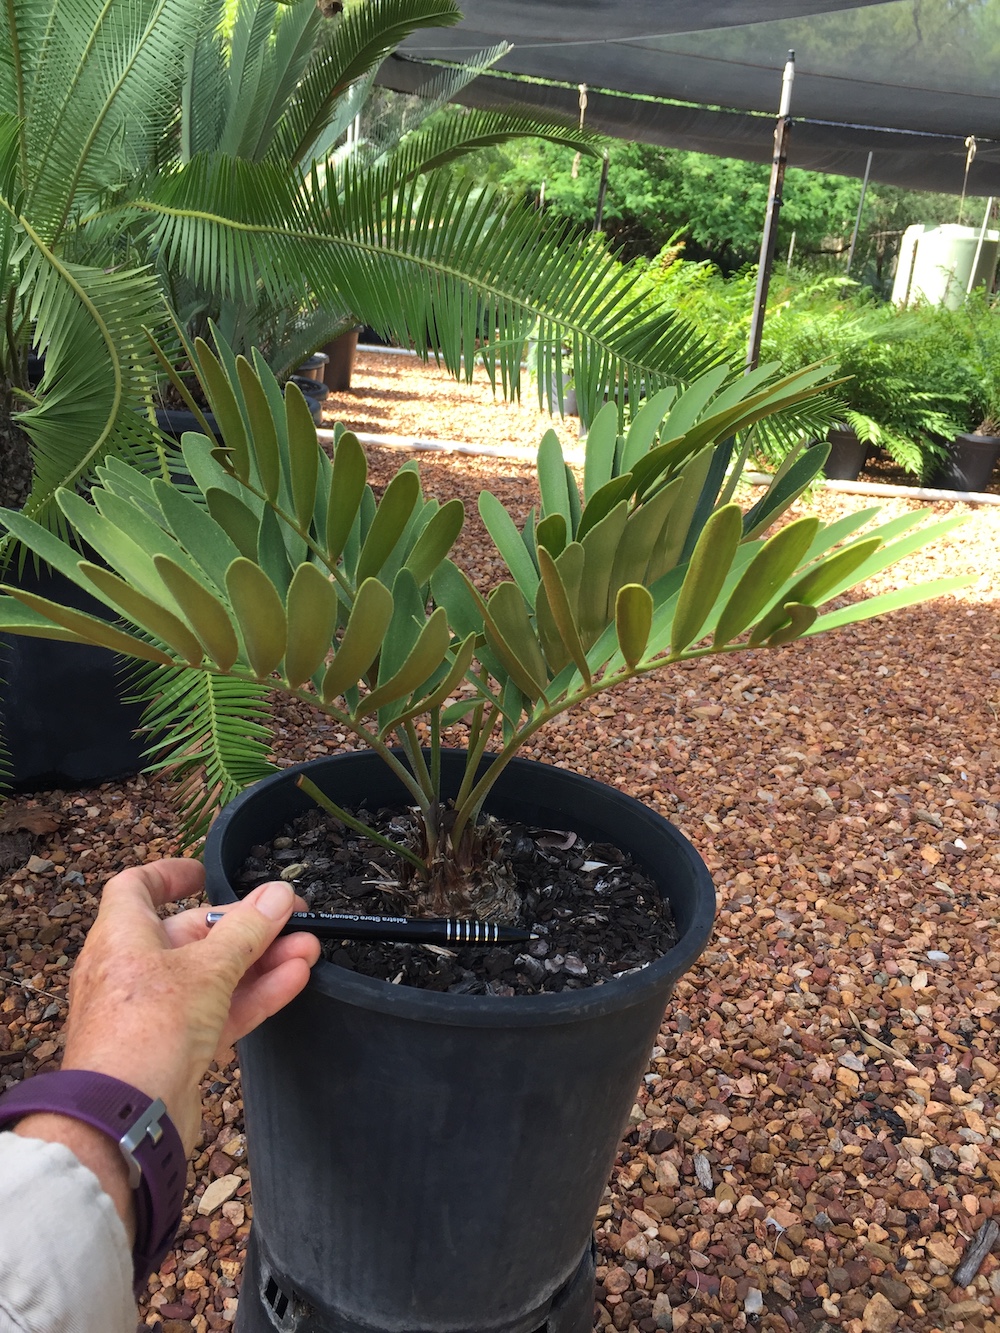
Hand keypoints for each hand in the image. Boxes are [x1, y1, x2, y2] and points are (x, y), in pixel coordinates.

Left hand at [58, 859, 319, 1151]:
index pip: (136, 889)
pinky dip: (254, 994)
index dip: (169, 874)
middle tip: (293, 917)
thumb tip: (280, 894)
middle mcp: (133, 971)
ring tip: (309, 948)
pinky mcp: (177, 1049)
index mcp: (122, 937)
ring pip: (214, 975)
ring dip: (261, 960)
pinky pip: (220, 1011)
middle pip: (192, 935)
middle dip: (245, 926)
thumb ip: (248, 930)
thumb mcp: (207, 967)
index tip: (206, 872)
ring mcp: (156, 1012)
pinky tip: (295, 979)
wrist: (125, 1119)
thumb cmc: (149, 1027)